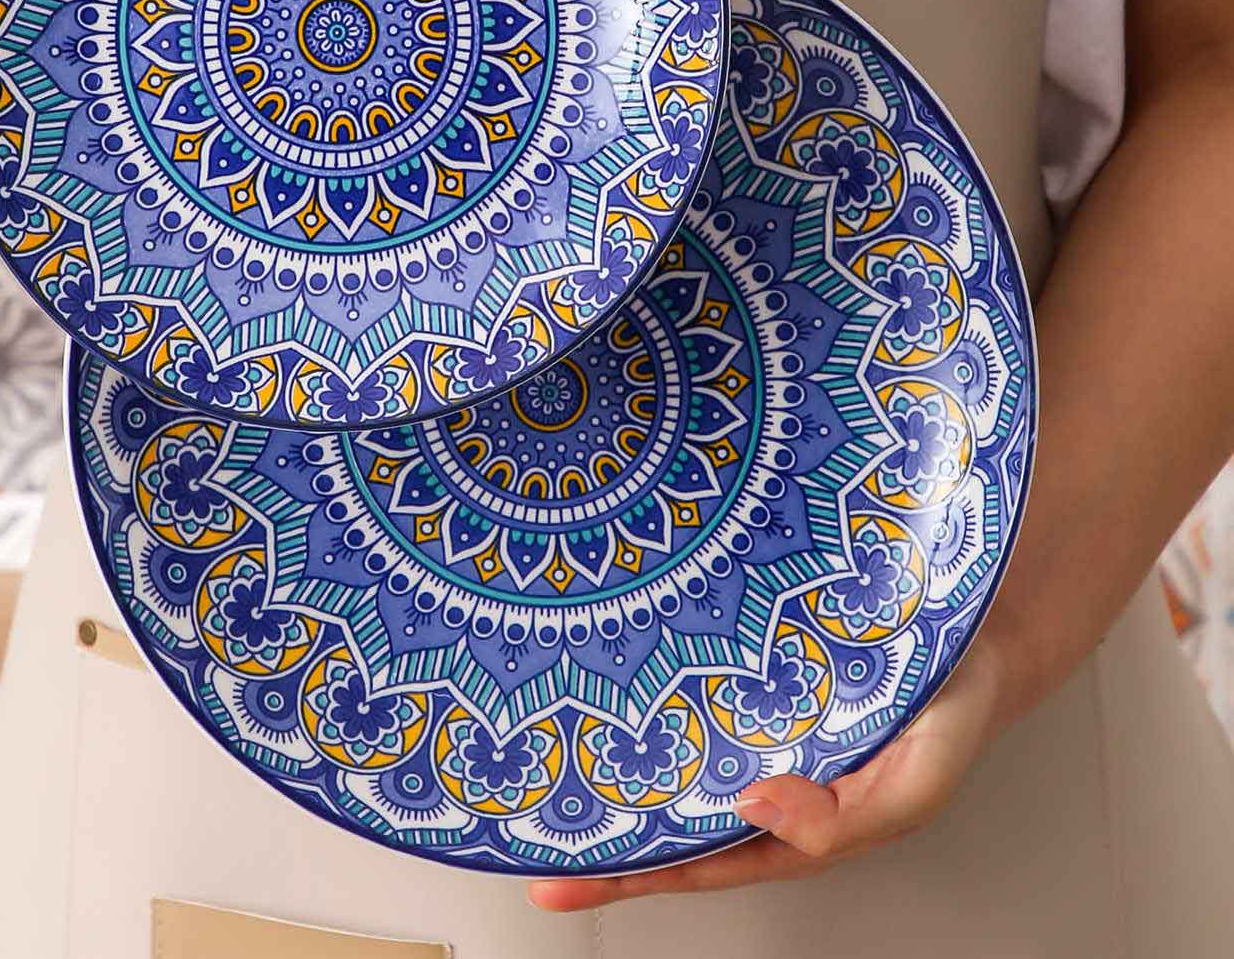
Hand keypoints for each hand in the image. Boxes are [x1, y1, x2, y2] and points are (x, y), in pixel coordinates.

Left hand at [528, 630, 1008, 909]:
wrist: (979, 624)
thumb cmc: (951, 713)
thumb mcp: (917, 786)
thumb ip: (843, 820)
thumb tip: (754, 810)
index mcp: (796, 816)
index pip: (698, 857)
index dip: (632, 872)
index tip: (563, 881)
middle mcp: (765, 766)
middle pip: (669, 805)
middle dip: (602, 821)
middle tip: (524, 825)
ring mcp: (755, 711)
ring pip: (673, 742)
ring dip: (614, 748)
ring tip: (540, 752)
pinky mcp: (754, 656)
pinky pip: (695, 679)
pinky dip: (653, 682)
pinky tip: (609, 668)